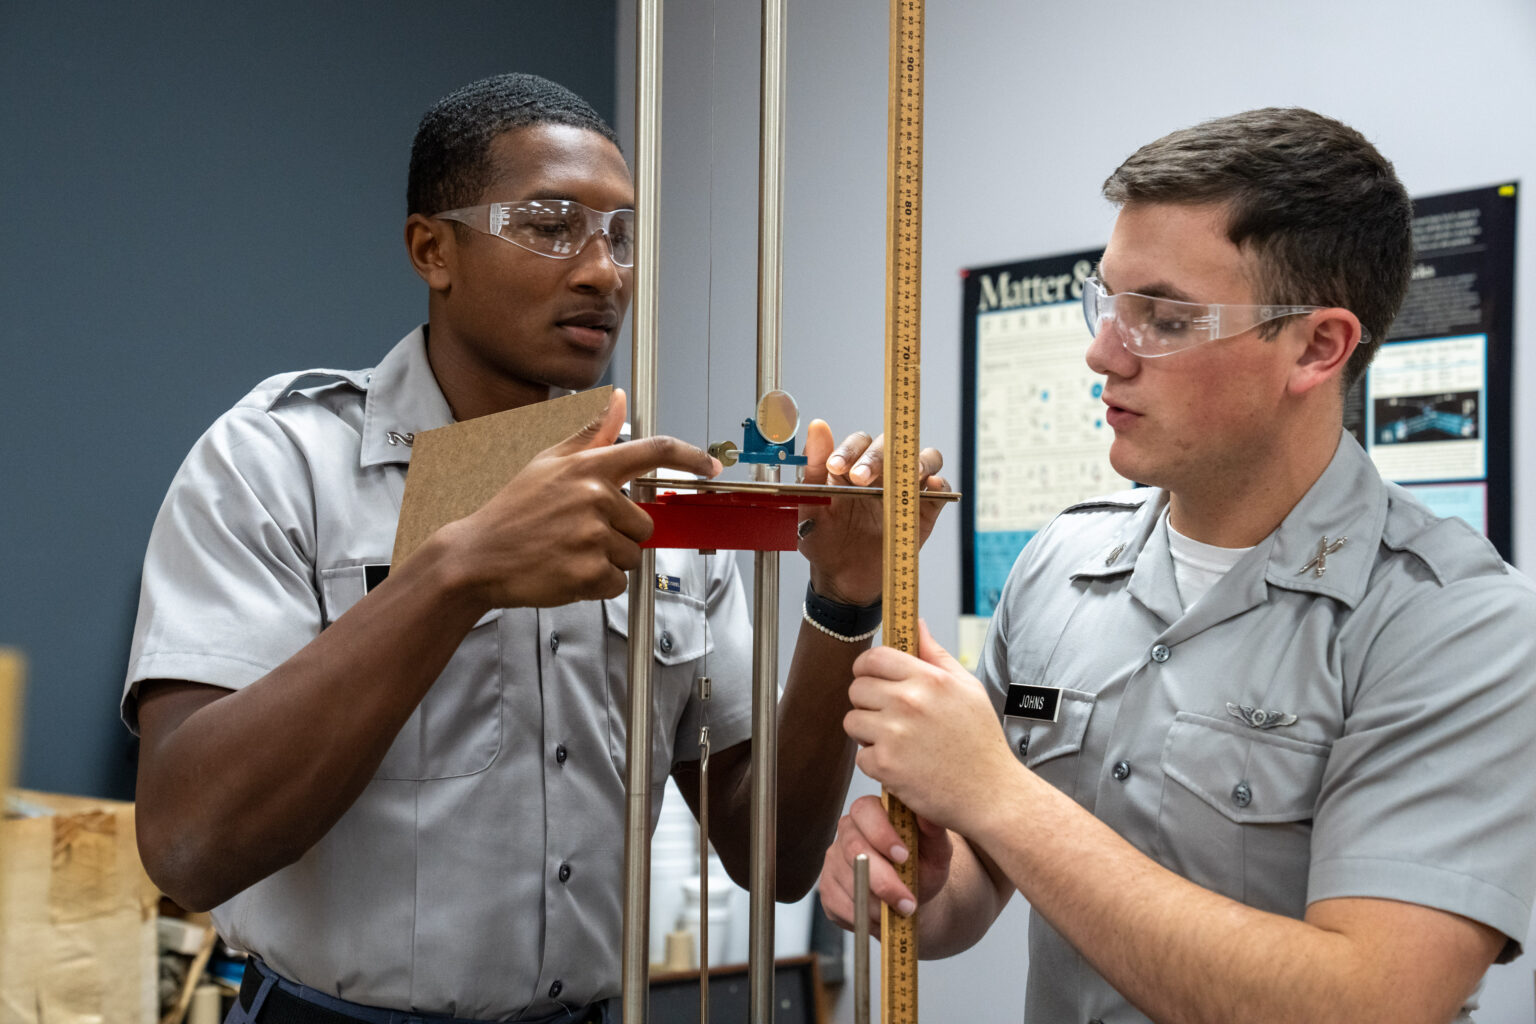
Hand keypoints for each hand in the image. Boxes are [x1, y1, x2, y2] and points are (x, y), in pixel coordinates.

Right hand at [441, 389, 718, 608]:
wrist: (477, 556)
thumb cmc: (513, 510)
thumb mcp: (547, 462)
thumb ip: (591, 434)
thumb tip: (618, 401)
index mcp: (589, 467)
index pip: (655, 450)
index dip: (691, 456)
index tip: (710, 465)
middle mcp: (596, 498)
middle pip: (644, 522)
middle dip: (620, 533)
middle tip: (578, 533)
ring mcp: (593, 536)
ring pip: (630, 554)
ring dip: (606, 560)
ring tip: (567, 551)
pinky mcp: (589, 572)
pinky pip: (617, 583)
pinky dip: (596, 583)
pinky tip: (566, 570)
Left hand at [797, 421, 947, 604]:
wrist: (842, 580)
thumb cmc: (824, 541)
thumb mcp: (811, 507)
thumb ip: (814, 467)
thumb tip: (818, 427)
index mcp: (853, 466)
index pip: (859, 442)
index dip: (850, 449)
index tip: (836, 467)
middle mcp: (882, 472)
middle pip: (892, 446)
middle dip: (877, 457)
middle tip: (861, 478)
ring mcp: (905, 489)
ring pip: (924, 458)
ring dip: (916, 462)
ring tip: (904, 476)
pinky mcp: (924, 509)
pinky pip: (940, 489)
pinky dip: (938, 485)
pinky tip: (927, 488)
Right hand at [819, 795, 952, 930]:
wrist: (914, 896)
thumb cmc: (924, 866)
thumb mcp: (936, 849)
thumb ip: (934, 830)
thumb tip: (929, 813)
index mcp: (872, 812)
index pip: (865, 811)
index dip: (881, 833)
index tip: (904, 857)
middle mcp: (847, 831)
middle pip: (854, 850)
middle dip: (883, 881)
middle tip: (908, 903)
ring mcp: (833, 859)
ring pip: (849, 882)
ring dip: (878, 905)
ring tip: (900, 913)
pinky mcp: (827, 888)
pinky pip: (840, 905)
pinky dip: (865, 919)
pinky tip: (883, 918)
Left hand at [844, 621, 1018, 834]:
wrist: (991, 794)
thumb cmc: (981, 742)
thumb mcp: (967, 688)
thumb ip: (936, 655)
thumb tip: (916, 624)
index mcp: (929, 679)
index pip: (874, 657)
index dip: (867, 667)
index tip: (871, 678)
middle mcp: (909, 702)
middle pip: (857, 688)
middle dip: (867, 702)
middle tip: (889, 717)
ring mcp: (894, 734)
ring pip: (852, 721)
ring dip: (867, 733)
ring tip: (896, 742)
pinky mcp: (885, 766)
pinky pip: (860, 756)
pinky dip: (876, 763)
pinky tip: (901, 765)